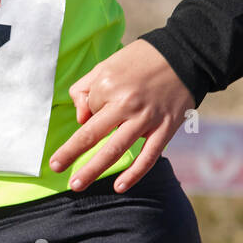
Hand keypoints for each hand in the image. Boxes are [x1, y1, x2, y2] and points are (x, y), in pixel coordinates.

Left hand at [48, 39, 195, 192]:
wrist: (186, 55)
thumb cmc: (141, 60)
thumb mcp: (105, 65)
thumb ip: (85, 90)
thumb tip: (81, 119)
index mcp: (109, 86)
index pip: (89, 110)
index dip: (90, 111)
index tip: (97, 109)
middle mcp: (126, 104)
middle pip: (92, 136)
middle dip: (71, 155)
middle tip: (56, 169)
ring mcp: (146, 119)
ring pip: (115, 150)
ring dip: (94, 170)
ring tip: (77, 185)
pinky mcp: (166, 129)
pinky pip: (148, 156)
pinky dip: (134, 174)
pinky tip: (119, 187)